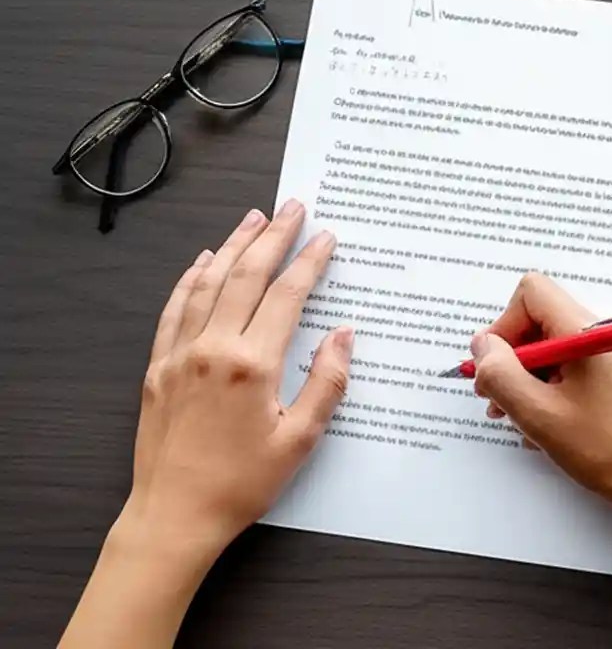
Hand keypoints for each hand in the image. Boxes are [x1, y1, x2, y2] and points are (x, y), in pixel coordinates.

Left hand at [121, 201, 352, 558]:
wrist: (175, 514)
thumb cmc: (241, 483)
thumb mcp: (300, 439)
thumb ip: (326, 382)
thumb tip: (343, 335)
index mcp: (252, 364)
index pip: (286, 296)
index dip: (309, 262)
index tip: (325, 238)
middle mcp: (213, 349)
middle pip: (247, 276)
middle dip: (273, 237)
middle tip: (293, 207)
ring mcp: (180, 355)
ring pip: (208, 284)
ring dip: (233, 246)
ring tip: (254, 219)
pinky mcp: (158, 368)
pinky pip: (174, 310)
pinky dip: (191, 280)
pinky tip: (204, 263)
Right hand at [470, 273, 611, 505]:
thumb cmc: (607, 449)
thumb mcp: (537, 413)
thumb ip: (500, 374)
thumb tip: (482, 346)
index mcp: (587, 330)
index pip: (531, 294)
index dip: (503, 327)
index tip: (494, 367)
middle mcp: (603, 332)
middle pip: (540, 321)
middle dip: (512, 358)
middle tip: (497, 397)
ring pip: (553, 347)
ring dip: (528, 379)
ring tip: (518, 417)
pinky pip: (571, 367)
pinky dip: (550, 389)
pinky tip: (545, 424)